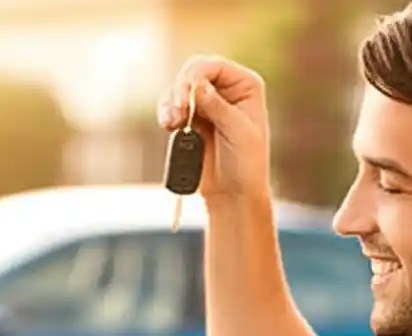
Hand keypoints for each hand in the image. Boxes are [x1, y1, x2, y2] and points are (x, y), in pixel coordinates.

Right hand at [156, 55, 271, 200]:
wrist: (233, 194)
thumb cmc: (246, 165)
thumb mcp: (238, 132)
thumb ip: (216, 106)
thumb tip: (195, 84)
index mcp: (246, 86)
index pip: (214, 66)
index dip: (196, 75)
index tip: (186, 93)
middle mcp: (226, 90)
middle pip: (193, 73)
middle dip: (180, 90)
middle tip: (178, 112)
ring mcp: (206, 104)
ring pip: (178, 89)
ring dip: (170, 103)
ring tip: (172, 123)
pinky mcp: (190, 120)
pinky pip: (171, 106)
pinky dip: (166, 112)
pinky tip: (169, 125)